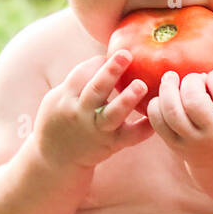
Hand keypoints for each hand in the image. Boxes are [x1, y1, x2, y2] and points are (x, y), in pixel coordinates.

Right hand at [33, 49, 154, 169]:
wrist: (56, 159)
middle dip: (110, 72)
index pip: (81, 75)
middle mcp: (81, 114)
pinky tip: (156, 117)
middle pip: (95, 90)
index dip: (97, 63)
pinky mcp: (111, 145)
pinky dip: (144, 128)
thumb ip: (78, 81)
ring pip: (112, 115)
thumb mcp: (58, 98)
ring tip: (141, 85)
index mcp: (66, 98)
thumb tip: (105, 58)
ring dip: (127, 100)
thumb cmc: (61, 120)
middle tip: (126, 55)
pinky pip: (130, 137)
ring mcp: (97, 130)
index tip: (110, 55)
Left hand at [146, 68, 212, 170]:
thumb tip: (201, 76)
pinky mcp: (175, 146)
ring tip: (170, 78)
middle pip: (193, 99)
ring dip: (167, 88)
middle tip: (192, 81)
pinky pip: (158, 122)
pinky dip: (155, 105)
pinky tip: (163, 99)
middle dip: (190, 80)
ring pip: (172, 111)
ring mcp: (194, 141)